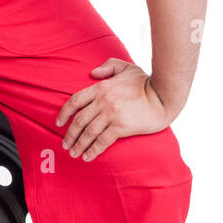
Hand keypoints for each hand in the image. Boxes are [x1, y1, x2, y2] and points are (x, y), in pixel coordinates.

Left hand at [54, 57, 169, 161]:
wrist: (164, 96)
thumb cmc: (146, 82)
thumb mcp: (126, 67)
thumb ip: (108, 66)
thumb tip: (92, 73)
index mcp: (101, 87)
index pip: (75, 101)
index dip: (64, 113)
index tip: (58, 123)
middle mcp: (103, 101)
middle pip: (79, 120)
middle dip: (69, 134)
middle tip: (64, 144)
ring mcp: (111, 114)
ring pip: (88, 132)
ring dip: (78, 144)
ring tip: (73, 153)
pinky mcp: (121, 127)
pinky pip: (102, 141)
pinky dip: (93, 150)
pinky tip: (88, 156)